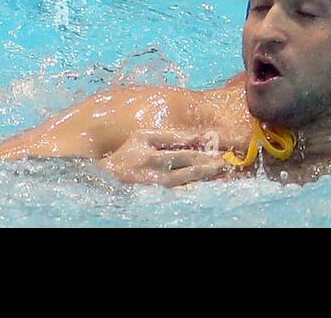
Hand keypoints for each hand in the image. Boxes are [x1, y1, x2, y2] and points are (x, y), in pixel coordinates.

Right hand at [99, 130, 231, 186]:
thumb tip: (200, 136)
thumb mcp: (145, 137)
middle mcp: (151, 164)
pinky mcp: (153, 194)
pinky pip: (178, 192)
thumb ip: (171, 135)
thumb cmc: (128, 153)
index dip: (204, 146)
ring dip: (205, 176)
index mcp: (149, 146)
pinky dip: (194, 189)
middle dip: (209, 162)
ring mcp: (153, 182)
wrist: (104, 176)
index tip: (220, 148)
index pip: (182, 145)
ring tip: (221, 173)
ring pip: (185, 180)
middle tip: (226, 161)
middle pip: (187, 163)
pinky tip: (206, 187)